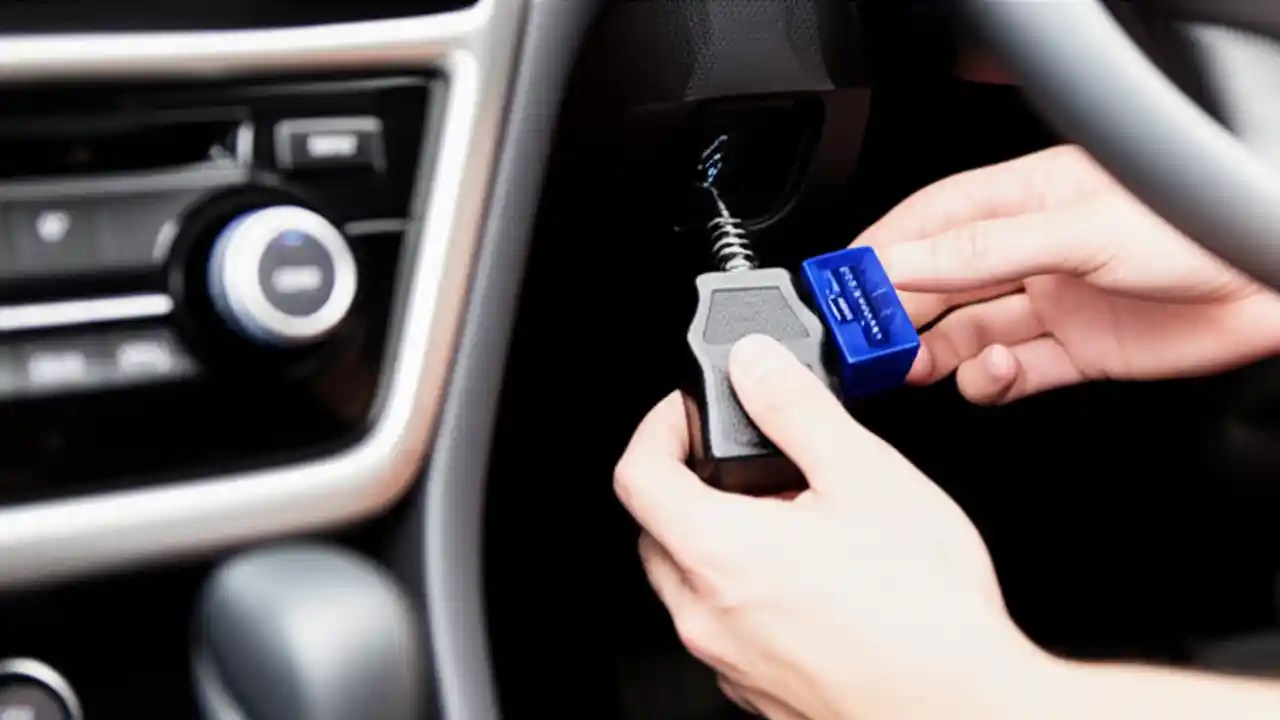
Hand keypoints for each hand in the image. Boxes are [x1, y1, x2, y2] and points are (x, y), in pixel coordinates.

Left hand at [613, 335, 1057, 719]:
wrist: (965, 706)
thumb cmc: (924, 610)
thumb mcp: (864, 474)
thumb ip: (795, 408)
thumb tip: (754, 365)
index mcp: (716, 554)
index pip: (637, 473)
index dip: (659, 425)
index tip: (693, 411)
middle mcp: (706, 616)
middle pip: (656, 529)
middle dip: (689, 482)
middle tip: (750, 462)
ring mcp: (729, 661)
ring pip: (691, 582)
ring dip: (721, 540)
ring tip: (794, 520)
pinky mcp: (759, 691)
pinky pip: (726, 627)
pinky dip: (747, 592)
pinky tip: (810, 580)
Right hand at [862, 145, 1279, 403]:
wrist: (1276, 286)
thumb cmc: (1197, 229)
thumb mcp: (1075, 229)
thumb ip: (982, 250)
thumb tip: (902, 261)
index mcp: (1027, 199)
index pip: (932, 222)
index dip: (883, 251)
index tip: (842, 283)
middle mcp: (1033, 251)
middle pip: (941, 282)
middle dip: (899, 310)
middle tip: (863, 339)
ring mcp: (1054, 303)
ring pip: (968, 331)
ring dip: (934, 352)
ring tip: (910, 368)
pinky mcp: (1077, 354)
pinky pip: (1013, 374)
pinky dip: (990, 382)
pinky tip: (988, 377)